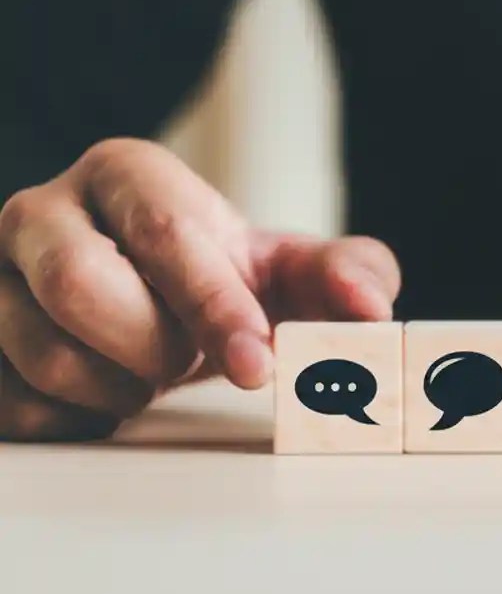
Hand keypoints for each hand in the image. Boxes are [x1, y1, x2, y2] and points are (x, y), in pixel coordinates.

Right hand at [0, 138, 399, 440]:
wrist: (152, 304)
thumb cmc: (222, 280)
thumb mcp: (291, 269)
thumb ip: (348, 274)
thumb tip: (374, 311)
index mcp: (125, 173)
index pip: (165, 231)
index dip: (215, 305)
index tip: (260, 365)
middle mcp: (42, 210)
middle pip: (80, 285)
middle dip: (154, 346)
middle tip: (187, 361)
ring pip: (40, 350)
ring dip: (118, 389)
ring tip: (149, 374)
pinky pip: (13, 402)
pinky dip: (78, 419)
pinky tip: (107, 396)